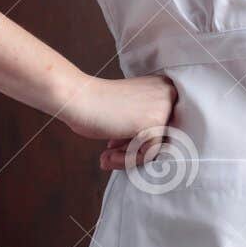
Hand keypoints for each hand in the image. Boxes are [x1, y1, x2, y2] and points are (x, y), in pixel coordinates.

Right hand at [56, 72, 177, 169]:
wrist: (77, 98)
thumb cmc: (95, 104)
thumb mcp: (128, 112)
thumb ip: (143, 126)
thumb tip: (151, 151)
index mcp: (162, 87)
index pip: (163, 125)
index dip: (139, 140)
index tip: (119, 145)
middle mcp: (168, 93)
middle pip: (161, 137)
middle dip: (133, 150)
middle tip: (110, 154)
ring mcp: (164, 107)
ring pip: (155, 148)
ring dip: (128, 158)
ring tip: (107, 158)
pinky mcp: (155, 123)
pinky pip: (148, 154)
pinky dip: (127, 160)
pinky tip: (108, 155)